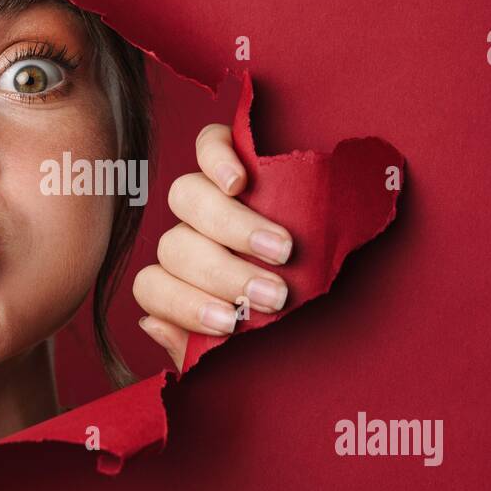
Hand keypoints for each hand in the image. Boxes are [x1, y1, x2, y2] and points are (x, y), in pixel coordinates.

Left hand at [133, 123, 292, 371]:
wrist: (340, 275)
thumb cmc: (294, 318)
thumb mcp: (251, 347)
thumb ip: (197, 347)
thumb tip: (150, 323)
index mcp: (182, 282)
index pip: (153, 287)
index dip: (183, 305)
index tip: (230, 324)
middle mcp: (188, 236)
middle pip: (176, 246)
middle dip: (224, 274)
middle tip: (274, 295)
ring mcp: (207, 194)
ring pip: (187, 198)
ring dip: (233, 226)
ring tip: (282, 249)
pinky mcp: (232, 155)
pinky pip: (208, 143)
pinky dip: (217, 158)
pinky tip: (240, 181)